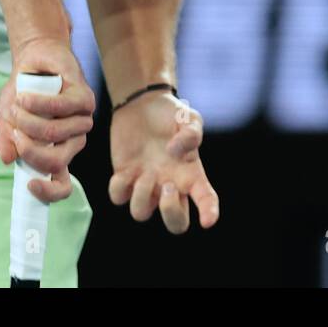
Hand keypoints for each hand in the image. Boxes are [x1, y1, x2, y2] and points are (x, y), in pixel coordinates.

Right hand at [0, 38, 96, 203]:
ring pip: (54, 134)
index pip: (61, 185)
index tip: (29, 185)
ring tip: (17, 106)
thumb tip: (8, 160)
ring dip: (27, 120)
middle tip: (13, 132)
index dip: (49, 193)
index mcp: (55, 152)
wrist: (35, 60)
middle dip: (28, 149)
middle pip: (56, 162)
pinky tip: (25, 96)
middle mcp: (72, 141)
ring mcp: (81, 121)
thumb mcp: (7, 118)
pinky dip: (37, 103)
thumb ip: (6, 139)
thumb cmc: (23, 93)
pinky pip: (61, 108)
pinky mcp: (85, 99)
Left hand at [108, 91, 219, 233]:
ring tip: (146, 171)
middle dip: (171, 213)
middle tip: (168, 188)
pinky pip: (118, 197)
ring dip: (143, 195)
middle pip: (175, 223)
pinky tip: (128, 170)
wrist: (142, 104)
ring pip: (141, 213)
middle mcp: (170, 185)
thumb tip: (176, 151)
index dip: (209, 213)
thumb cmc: (171, 113)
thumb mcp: (189, 117)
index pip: (205, 199)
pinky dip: (120, 187)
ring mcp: (146, 184)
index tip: (208, 221)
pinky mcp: (124, 177)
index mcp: (191, 173)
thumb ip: (191, 133)